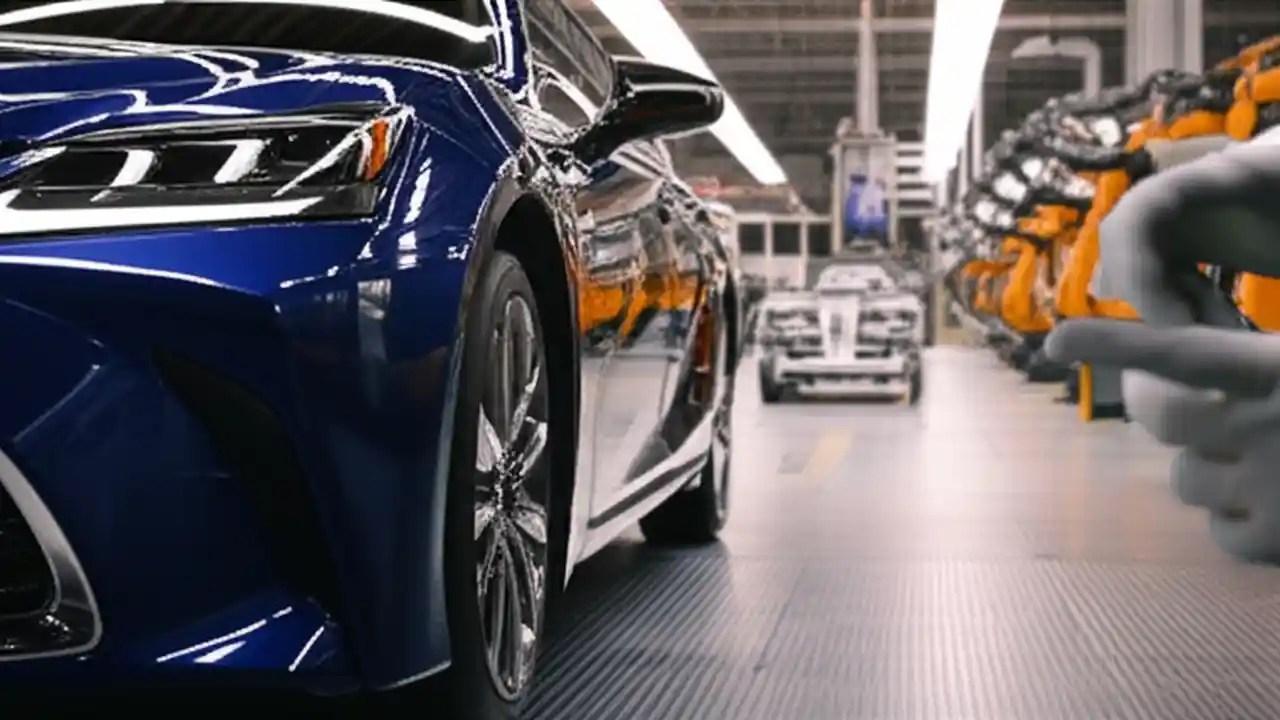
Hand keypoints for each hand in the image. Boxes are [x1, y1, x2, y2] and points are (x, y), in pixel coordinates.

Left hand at [1047, 318, 1279, 559]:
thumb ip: (1248, 362)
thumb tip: (1177, 363)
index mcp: (1279, 369)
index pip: (1184, 354)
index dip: (1115, 344)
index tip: (1056, 338)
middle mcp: (1272, 424)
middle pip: (1163, 418)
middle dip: (1157, 405)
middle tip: (1185, 403)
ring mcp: (1274, 487)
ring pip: (1187, 479)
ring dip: (1211, 471)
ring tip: (1275, 464)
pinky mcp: (1278, 541)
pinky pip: (1222, 533)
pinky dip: (1242, 523)